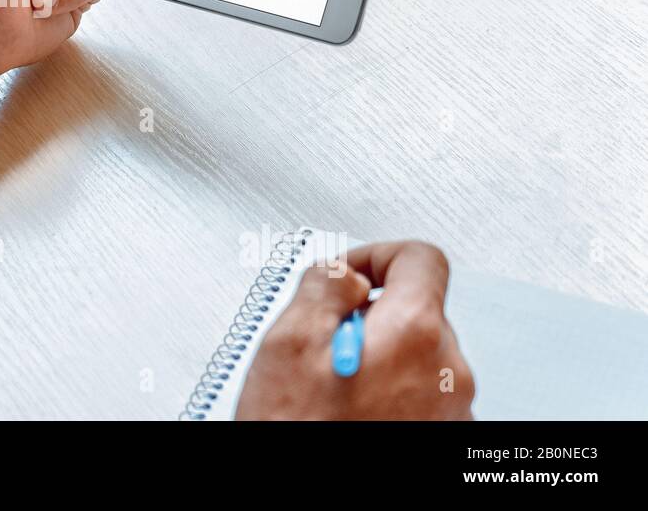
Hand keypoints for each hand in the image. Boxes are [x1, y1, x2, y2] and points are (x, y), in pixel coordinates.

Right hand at [235, 241, 474, 419]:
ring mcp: (451, 412)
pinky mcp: (443, 440)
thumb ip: (324, 285)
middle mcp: (448, 373)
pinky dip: (385, 393)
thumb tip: (344, 271)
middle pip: (417, 308)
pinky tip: (345, 413)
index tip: (346, 274)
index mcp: (415, 334)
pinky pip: (418, 396)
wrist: (305, 507)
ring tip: (328, 388)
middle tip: (321, 342)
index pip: (420, 258)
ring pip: (416, 354)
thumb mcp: (288, 342)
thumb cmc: (298, 434)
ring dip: (375, 357)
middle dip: (368, 315)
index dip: (375, 255)